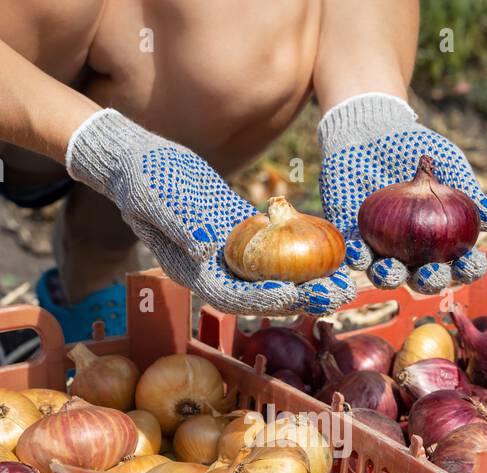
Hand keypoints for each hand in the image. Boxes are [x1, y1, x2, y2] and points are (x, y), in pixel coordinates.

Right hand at [65, 110, 354, 315]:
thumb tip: (205, 247)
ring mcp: (229, 255)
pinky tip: (335, 252)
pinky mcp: (242, 235)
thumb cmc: (143, 176)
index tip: (296, 294)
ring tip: (348, 281)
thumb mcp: (157, 195)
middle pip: (262, 295)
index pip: (231, 295)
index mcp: (190, 269)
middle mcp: (213, 270)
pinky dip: (305, 256)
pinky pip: (278, 253)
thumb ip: (180, 223)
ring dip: (312, 282)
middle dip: (302, 297)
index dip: (264, 298)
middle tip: (340, 293)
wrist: (138, 160)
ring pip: (275, 278)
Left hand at [318, 93, 486, 292]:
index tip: (468, 262)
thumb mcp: (448, 163)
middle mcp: (414, 253)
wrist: (371, 131)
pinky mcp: (353, 240)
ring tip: (389, 270)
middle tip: (431, 272)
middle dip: (429, 282)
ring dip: (389, 278)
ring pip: (387, 276)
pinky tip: (357, 251)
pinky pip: (354, 257)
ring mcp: (382, 250)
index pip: (461, 264)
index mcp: (442, 241)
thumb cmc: (415, 149)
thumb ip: (469, 191)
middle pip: (424, 280)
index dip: (468, 268)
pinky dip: (356, 258)